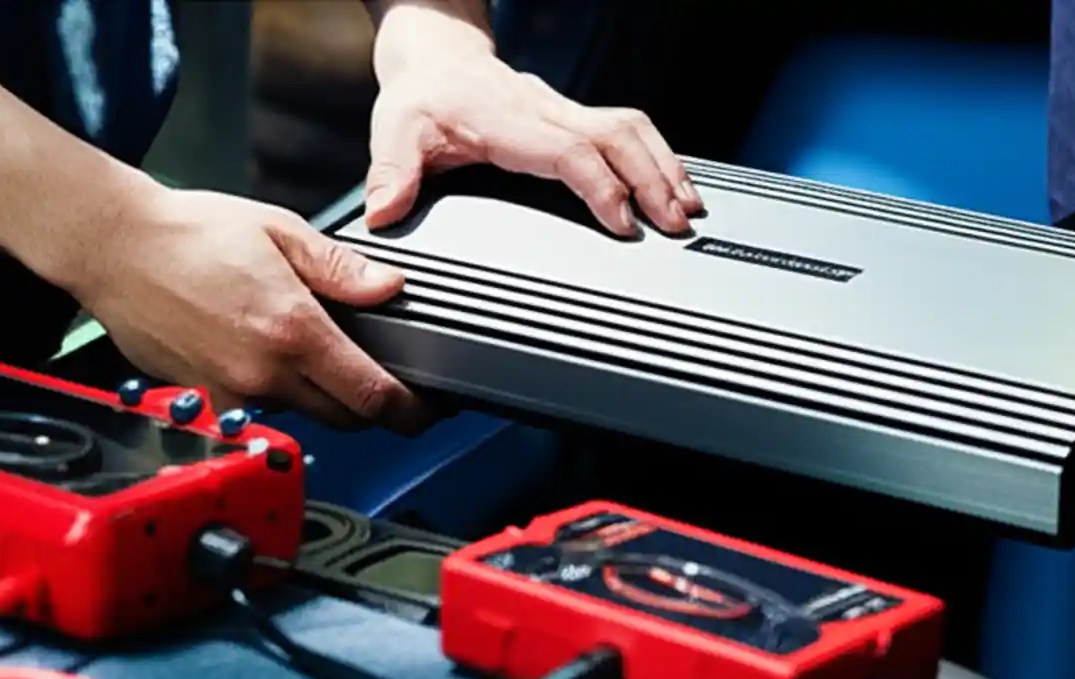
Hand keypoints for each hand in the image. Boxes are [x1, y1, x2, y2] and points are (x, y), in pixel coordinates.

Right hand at [70, 186, 433, 434]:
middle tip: (393, 386)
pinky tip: (276, 355)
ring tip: (328, 357)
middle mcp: (264, 373)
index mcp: (293, 331)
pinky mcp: (206, 397)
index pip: (372, 396)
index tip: (427, 410)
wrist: (113, 246)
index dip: (410, 411)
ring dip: (329, 398)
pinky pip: (263, 408)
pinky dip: (284, 392)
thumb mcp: (281, 232)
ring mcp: (232, 391)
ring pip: (306, 415)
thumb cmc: (190, 233)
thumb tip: (389, 289)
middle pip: (346, 418)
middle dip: (377, 409)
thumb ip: (342, 268)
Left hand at [364, 52, 704, 235]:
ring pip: (631, 128)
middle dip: (654, 179)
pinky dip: (658, 156)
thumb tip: (386, 212)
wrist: (437, 58)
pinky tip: (674, 182)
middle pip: (617, 136)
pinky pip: (629, 128)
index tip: (624, 223)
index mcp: (509, 121)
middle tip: (677, 224)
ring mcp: (566, 111)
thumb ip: (393, 172)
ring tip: (688, 207)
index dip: (601, 186)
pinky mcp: (576, 116)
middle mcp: (546, 111)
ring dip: (665, 166)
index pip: (569, 152)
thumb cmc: (422, 100)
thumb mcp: (397, 132)